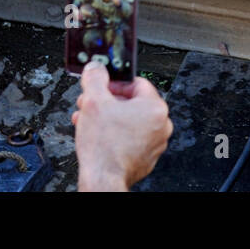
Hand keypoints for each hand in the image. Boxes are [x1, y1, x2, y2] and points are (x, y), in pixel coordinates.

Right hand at [74, 63, 172, 190]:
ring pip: (129, 121)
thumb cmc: (104, 147)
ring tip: (88, 121)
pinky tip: (97, 137)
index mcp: (155, 107)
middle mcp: (161, 125)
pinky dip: (115, 135)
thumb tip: (96, 68)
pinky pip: (130, 139)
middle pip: (132, 103)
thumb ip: (95, 78)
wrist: (103, 180)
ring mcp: (155, 143)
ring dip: (108, 118)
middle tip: (91, 104)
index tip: (101, 87)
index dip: (114, 83)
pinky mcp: (146, 157)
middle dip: (107, 102)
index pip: (136, 83)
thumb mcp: (94, 101)